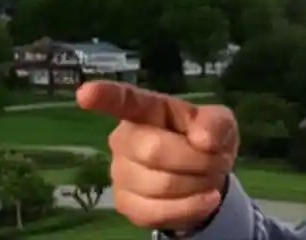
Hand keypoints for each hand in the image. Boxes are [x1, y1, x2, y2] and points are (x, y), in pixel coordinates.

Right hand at [76, 80, 238, 231]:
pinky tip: (205, 199)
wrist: (207, 178)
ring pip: (160, 184)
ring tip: (208, 178)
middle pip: (154, 150)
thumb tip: (201, 139)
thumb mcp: (220, 124)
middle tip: (216, 160)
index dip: (105, 96)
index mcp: (147, 110)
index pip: (124, 100)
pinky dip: (190, 208)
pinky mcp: (125, 203)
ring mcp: (120, 172)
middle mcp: (124, 138)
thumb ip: (216, 123)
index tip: (85, 94)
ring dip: (197, 185)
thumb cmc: (205, 140)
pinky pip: (157, 211)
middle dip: (196, 159)